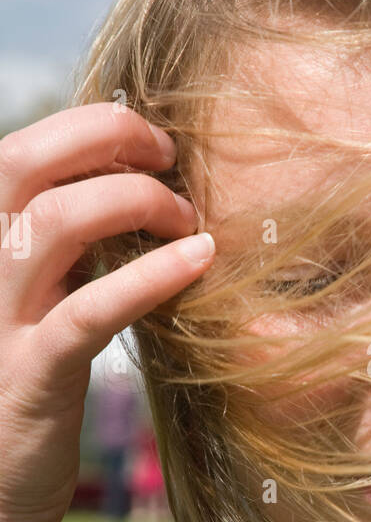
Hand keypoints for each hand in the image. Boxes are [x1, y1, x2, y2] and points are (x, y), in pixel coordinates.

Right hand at [0, 102, 214, 521]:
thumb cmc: (25, 392)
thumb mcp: (35, 307)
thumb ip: (66, 253)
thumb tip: (135, 191)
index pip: (19, 153)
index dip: (89, 128)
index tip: (153, 143)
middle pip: (21, 163)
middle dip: (103, 136)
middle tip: (170, 155)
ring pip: (53, 224)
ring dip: (134, 202)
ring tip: (188, 218)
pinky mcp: (29, 378)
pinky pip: (88, 312)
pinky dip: (149, 277)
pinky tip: (200, 260)